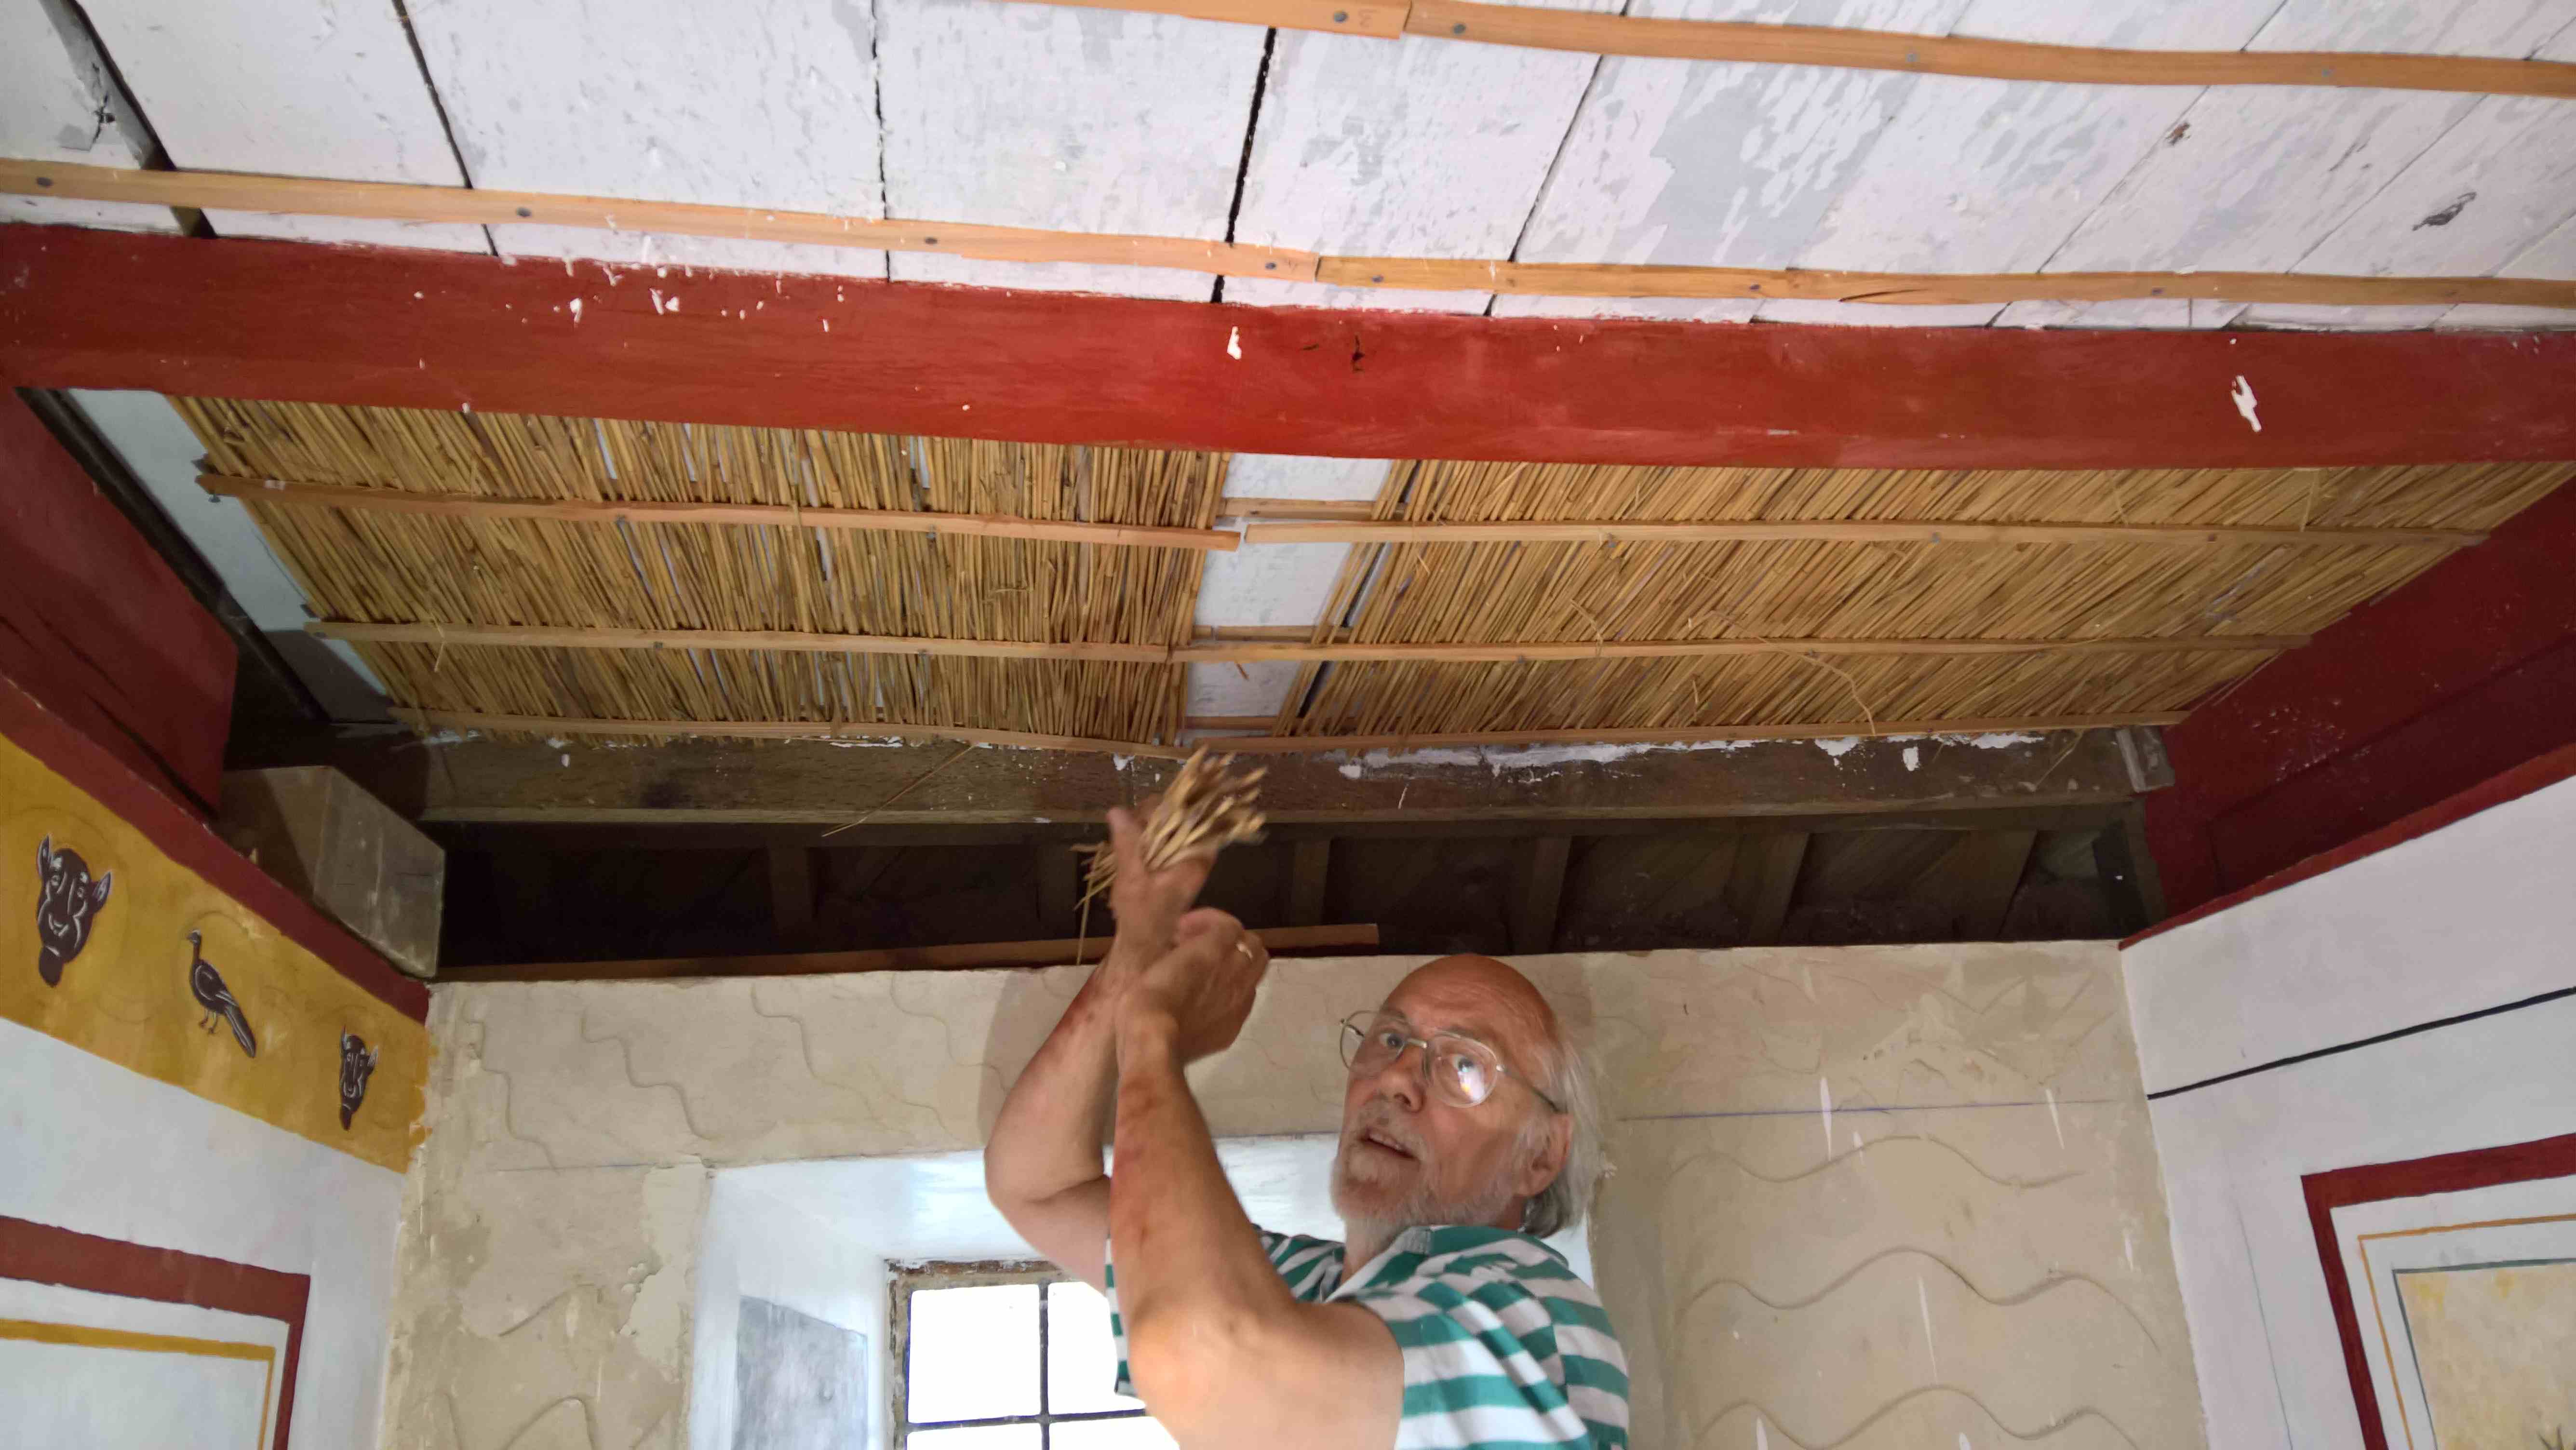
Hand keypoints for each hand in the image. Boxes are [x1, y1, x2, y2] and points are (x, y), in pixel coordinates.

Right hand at [1101, 795, 1217, 972]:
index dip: (1168, 808)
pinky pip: (1157, 843)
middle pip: (1178, 819)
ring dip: (1142, 830)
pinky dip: (1141, 842)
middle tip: (1126, 828)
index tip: (1141, 813)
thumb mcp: (1132, 880)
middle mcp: (1194, 857)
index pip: (1193, 816)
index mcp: (1195, 858)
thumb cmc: (1141, 921)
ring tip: (1123, 840)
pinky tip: (1126, 851)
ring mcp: (1181, 863)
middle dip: (1150, 819)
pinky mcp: (1168, 869)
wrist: (1142, 951)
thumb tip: (1117, 810)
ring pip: (1166, 830)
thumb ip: (1127, 844)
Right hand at [1123, 909, 1268, 1065]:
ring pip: (1253, 973)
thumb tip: (1188, 942)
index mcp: (1215, 950)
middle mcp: (1236, 973)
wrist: (1153, 1044)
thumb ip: (1182, 945)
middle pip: (1252, 944)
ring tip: (1207, 974)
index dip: (1206, 921)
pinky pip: (1243, 1001)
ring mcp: (1239, 1002)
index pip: (1228, 924)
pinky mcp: (1233, 1028)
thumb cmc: (1146, 996)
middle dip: (1232, 940)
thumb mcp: (1158, 957)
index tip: (1183, 930)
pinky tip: (1206, 1001)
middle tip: (1203, 946)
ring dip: (1235, 966)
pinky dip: (1230, 993)